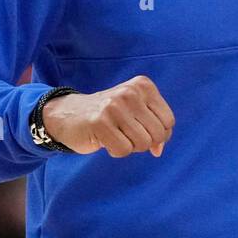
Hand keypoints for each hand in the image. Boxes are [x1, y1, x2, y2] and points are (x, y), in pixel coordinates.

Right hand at [43, 75, 174, 157]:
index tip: (141, 130)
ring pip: (142, 143)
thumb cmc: (109, 115)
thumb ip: (154, 129)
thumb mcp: (136, 113)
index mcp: (143, 85)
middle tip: (127, 135)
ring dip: (130, 147)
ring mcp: (114, 106)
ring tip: (116, 135)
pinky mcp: (100, 122)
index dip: (159, 134)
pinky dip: (116, 151)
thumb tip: (159, 150)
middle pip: (158, 134)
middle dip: (145, 142)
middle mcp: (130, 92)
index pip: (168, 121)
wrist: (69, 113)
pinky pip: (123, 150)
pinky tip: (105, 140)